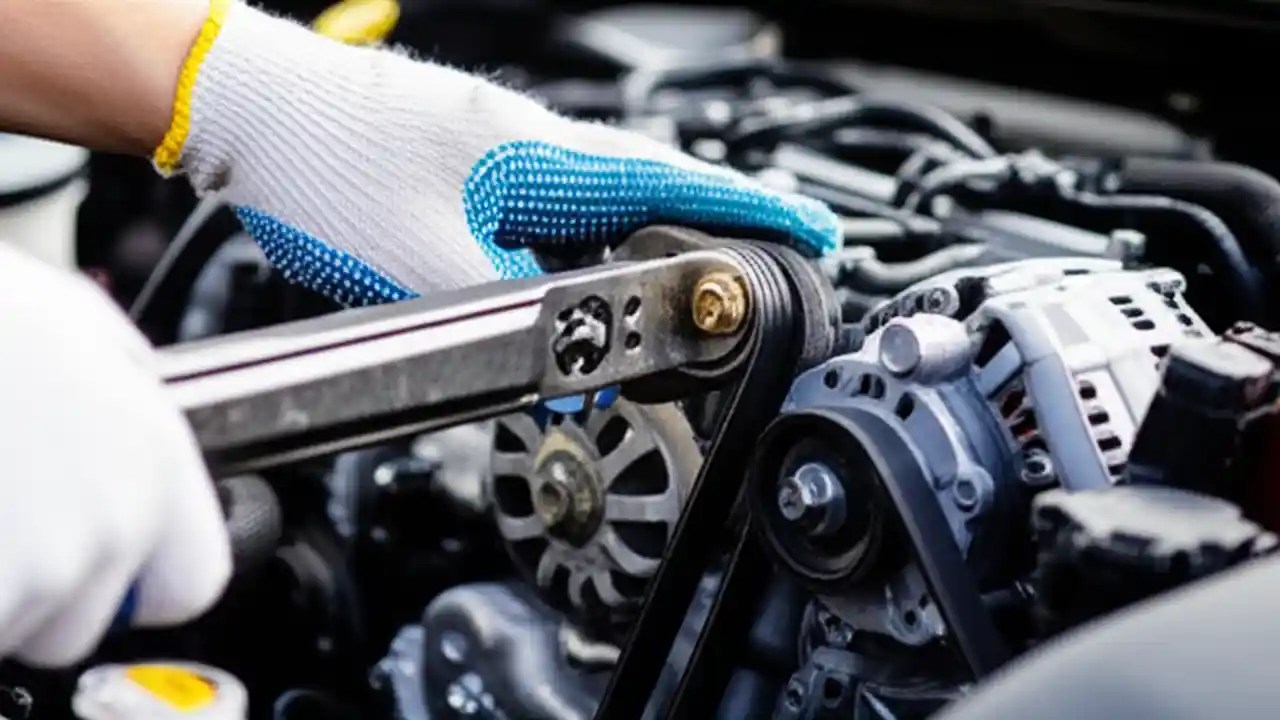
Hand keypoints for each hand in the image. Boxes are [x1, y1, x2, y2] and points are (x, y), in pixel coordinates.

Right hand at [0, 245, 229, 665]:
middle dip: (32, 596)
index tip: (107, 571)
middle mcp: (110, 524)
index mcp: (156, 459)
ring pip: (8, 632)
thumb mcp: (78, 322)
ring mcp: (34, 569)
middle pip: (77, 627)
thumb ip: (123, 388)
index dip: (142, 585)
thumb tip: (128, 405)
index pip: (192, 583)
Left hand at [155, 0, 841, 305]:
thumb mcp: (425, 265)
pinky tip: (582, 278)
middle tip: (766, 273)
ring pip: (605, 206)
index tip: (816, 236)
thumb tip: (564, 370)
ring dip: (651, 241)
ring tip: (683, 290)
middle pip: (658, 193)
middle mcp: (535, 145)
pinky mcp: (473, 166)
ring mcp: (505, 151)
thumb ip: (507, 324)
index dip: (758, 216)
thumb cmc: (320, 163)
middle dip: (719, 232)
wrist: (241, 111)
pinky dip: (588, 246)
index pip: (682, 183)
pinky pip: (556, 212)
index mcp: (543, 156)